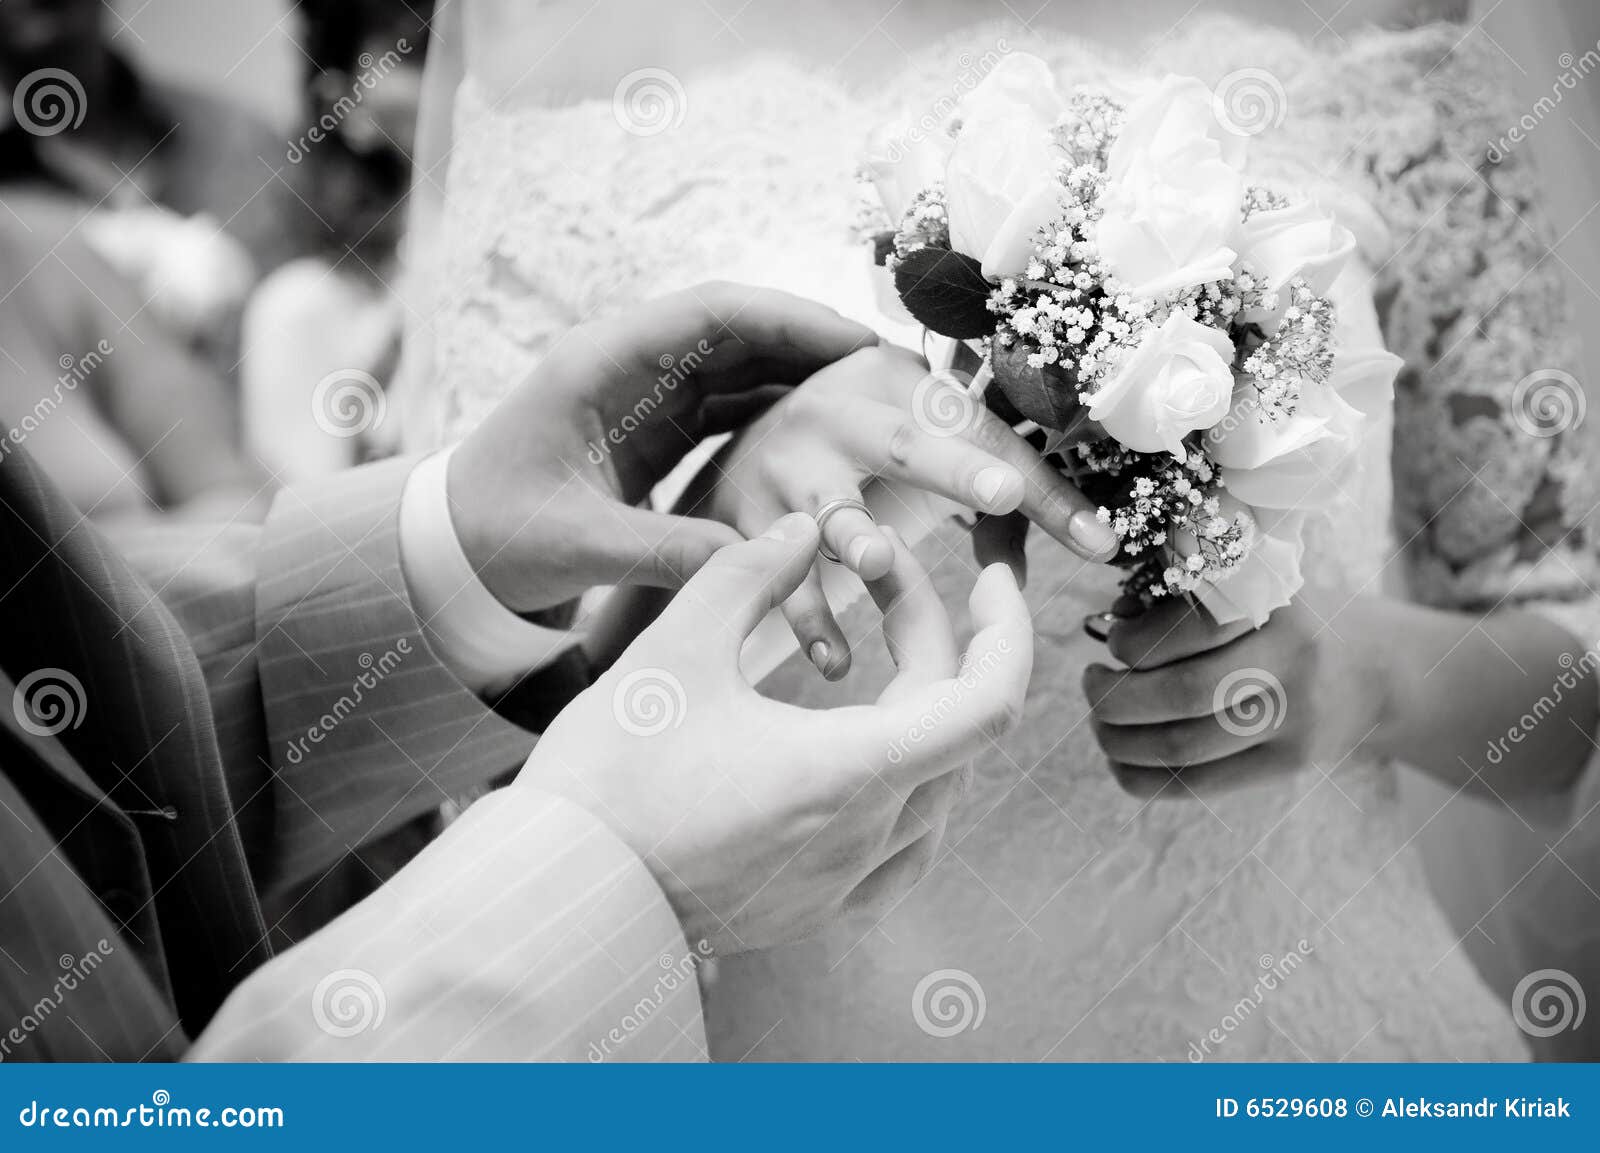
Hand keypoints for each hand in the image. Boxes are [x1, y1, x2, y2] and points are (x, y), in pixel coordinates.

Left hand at [448, 282, 877, 611]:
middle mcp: (626, 365)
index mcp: (599, 364)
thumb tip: (764, 563)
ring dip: (802, 376)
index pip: (711, 314)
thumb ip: (668, 550)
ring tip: (877, 396)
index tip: (858, 339)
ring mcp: (642, 394)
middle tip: (890, 366)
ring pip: (738, 365)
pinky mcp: (653, 429)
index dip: (791, 318)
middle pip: (737, 331)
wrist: (449, 552)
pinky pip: (728, 405)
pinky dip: (778, 413)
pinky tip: (831, 434)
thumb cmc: (495, 537)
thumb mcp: (579, 545)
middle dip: (814, 342)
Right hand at [520, 512, 1032, 953]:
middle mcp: (868, 839)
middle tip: (886, 576)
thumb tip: (800, 532)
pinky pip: (906, 849)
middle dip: (936, 637)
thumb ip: (747, 574)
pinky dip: (913, 786)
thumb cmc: (609, 776)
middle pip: (956, 728)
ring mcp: (846, 886)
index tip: (994, 579)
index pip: (988, 702)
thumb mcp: (676, 648)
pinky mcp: (817, 911)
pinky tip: (882, 762)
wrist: (556, 892)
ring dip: (929, 710)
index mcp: (851, 773)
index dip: (1007, 630)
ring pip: (939, 789)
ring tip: (892, 654)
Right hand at [679, 342, 1116, 676]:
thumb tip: (1096, 541)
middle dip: (955, 468)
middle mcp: (838, 416)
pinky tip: (834, 660)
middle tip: (1003, 494)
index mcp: (895, 384)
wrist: (732, 427)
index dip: (1026, 472)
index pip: (976, 430)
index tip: (1070, 516)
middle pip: (906, 446)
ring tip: (880, 561)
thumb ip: (996, 483)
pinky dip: (807, 619)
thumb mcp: (916, 428)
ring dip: (858, 539)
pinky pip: (778, 577)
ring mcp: (784, 469)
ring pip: (828, 511)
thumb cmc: (859, 434)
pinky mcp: (742, 521)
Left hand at [1083, 597, 1384, 797]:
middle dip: (1116, 695)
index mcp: (1278, 603)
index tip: (1112, 643)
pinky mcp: (1290, 764)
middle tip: (1091, 683)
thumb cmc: (1287, 619)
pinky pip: (1198, 785)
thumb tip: (1116, 616)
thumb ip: (1183, 593)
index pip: (1197, 627)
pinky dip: (1141, 778)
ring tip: (1099, 720)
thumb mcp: (1250, 585)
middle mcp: (1294, 661)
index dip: (1137, 642)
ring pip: (1185, 747)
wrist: (1376, 670)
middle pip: (1185, 693)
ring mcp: (1296, 720)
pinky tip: (1119, 758)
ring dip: (1119, 739)